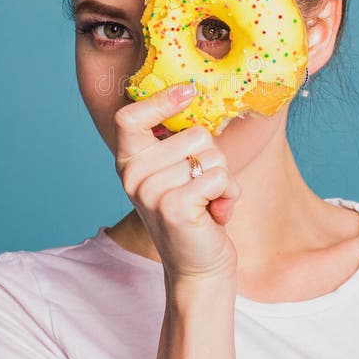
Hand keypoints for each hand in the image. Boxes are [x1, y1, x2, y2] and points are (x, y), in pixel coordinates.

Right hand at [114, 84, 240, 282]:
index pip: (129, 117)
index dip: (160, 100)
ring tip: (209, 202)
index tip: (187, 91)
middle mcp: (133, 175)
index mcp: (129, 161)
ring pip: (212, 155)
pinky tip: (216, 213)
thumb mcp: (177, 171)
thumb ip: (177, 141)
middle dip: (213, 158)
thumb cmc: (195, 211)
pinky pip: (219, 177)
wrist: (199, 266)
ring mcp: (151, 191)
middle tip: (202, 187)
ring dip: (223, 179)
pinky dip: (229, 194)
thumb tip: (191, 92)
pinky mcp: (174, 206)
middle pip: (194, 133)